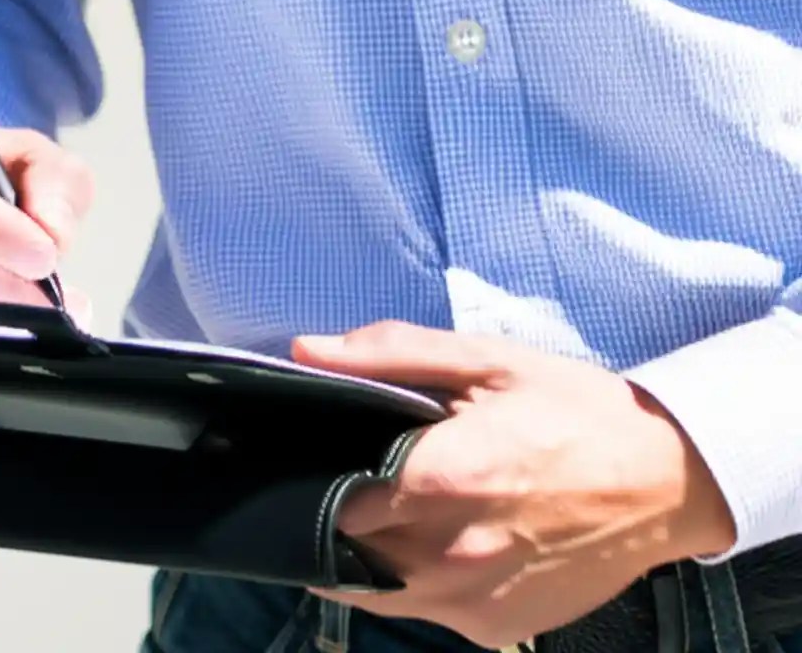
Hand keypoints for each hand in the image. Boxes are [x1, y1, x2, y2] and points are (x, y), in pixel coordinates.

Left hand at [290, 321, 735, 648]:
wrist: (670, 480)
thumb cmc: (577, 412)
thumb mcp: (489, 361)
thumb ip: (392, 354)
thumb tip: (306, 351)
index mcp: (440, 479)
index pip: (328, 501)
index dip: (312, 482)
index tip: (317, 462)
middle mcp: (447, 552)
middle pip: (344, 549)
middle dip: (336, 518)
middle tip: (355, 483)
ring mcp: (469, 599)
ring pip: (374, 590)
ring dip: (368, 556)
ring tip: (393, 514)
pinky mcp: (492, 630)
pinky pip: (423, 611)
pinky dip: (415, 583)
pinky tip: (439, 544)